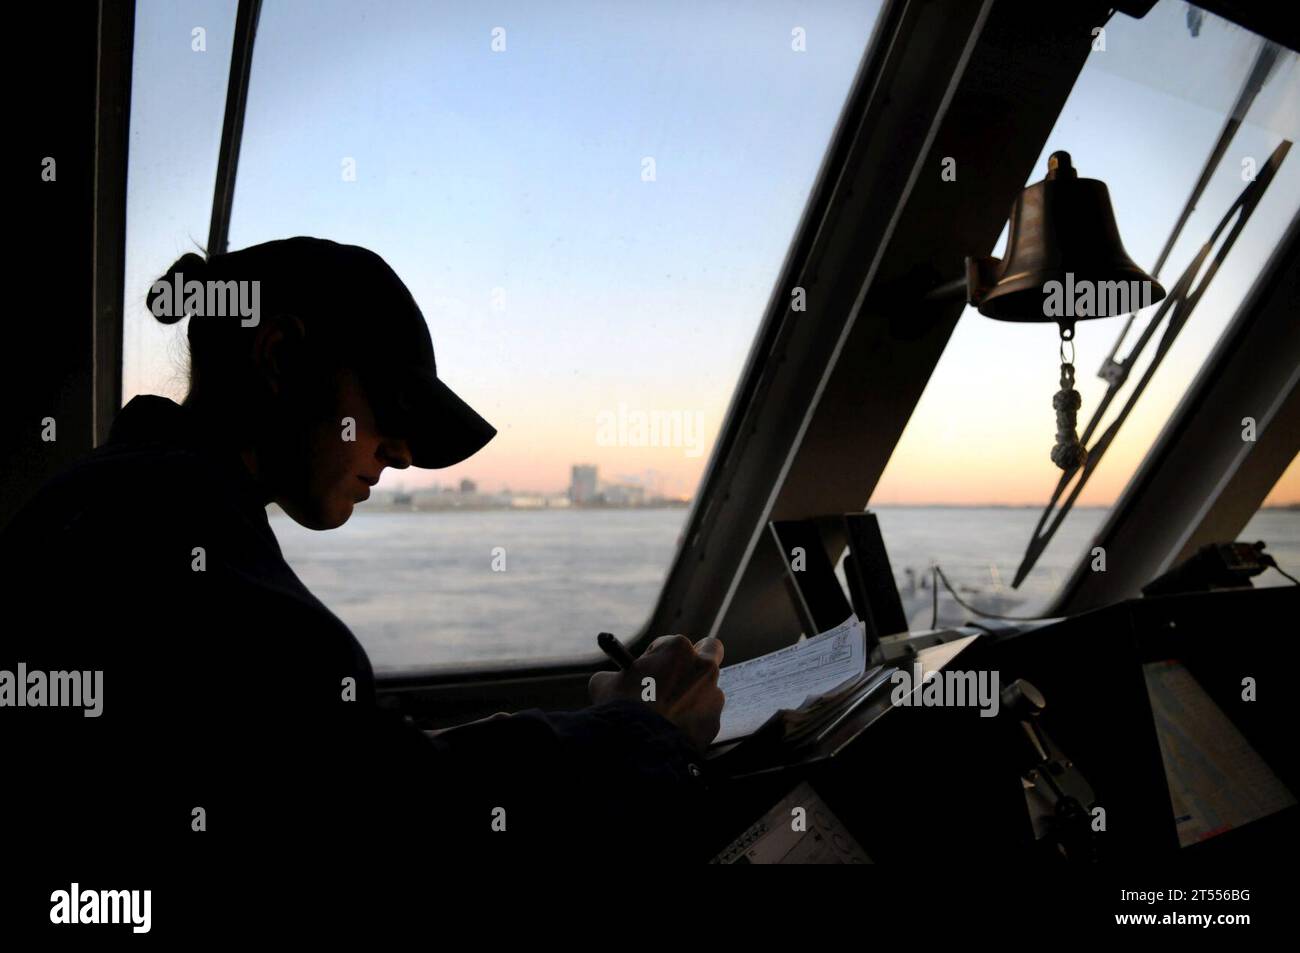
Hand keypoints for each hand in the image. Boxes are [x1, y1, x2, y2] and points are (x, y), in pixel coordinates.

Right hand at [588, 635, 724, 749]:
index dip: (655, 659)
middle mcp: (702, 665)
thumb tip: (612, 681)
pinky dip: (692, 720)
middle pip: (709, 649)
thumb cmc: (622, 708)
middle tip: (679, 672)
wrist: (640, 745)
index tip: (648, 671)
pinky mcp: (715, 721)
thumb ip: (615, 676)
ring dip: (692, 694)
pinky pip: (704, 716)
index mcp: (678, 648)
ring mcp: (713, 694)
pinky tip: (673, 729)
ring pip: (706, 687)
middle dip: (696, 658)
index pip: (668, 645)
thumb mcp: (605, 683)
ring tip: (669, 712)